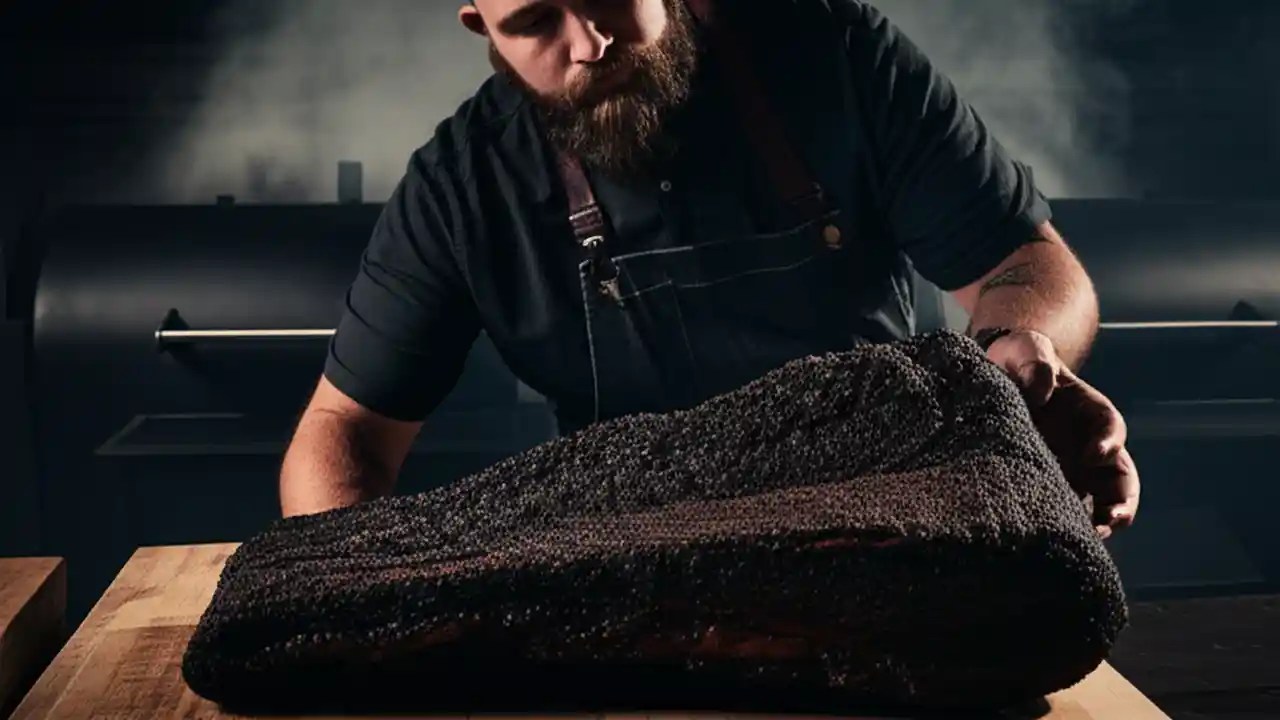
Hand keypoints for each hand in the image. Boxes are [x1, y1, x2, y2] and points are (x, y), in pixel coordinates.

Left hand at [985, 329, 1140, 539]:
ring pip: (1101, 501)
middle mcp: (1089, 445)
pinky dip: (1069, 525)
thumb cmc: (1018, 362)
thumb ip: (1035, 364)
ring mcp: (1072, 468)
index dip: (1108, 441)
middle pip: (1120, 476)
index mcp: (1090, 411)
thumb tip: (1039, 393)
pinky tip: (1058, 540)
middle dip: (1120, 500)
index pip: (1110, 426)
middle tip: (1109, 519)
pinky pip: (1067, 509)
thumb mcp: (1025, 351)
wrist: (998, 379)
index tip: (1095, 453)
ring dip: (1102, 522)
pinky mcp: (1048, 484)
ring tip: (1091, 539)